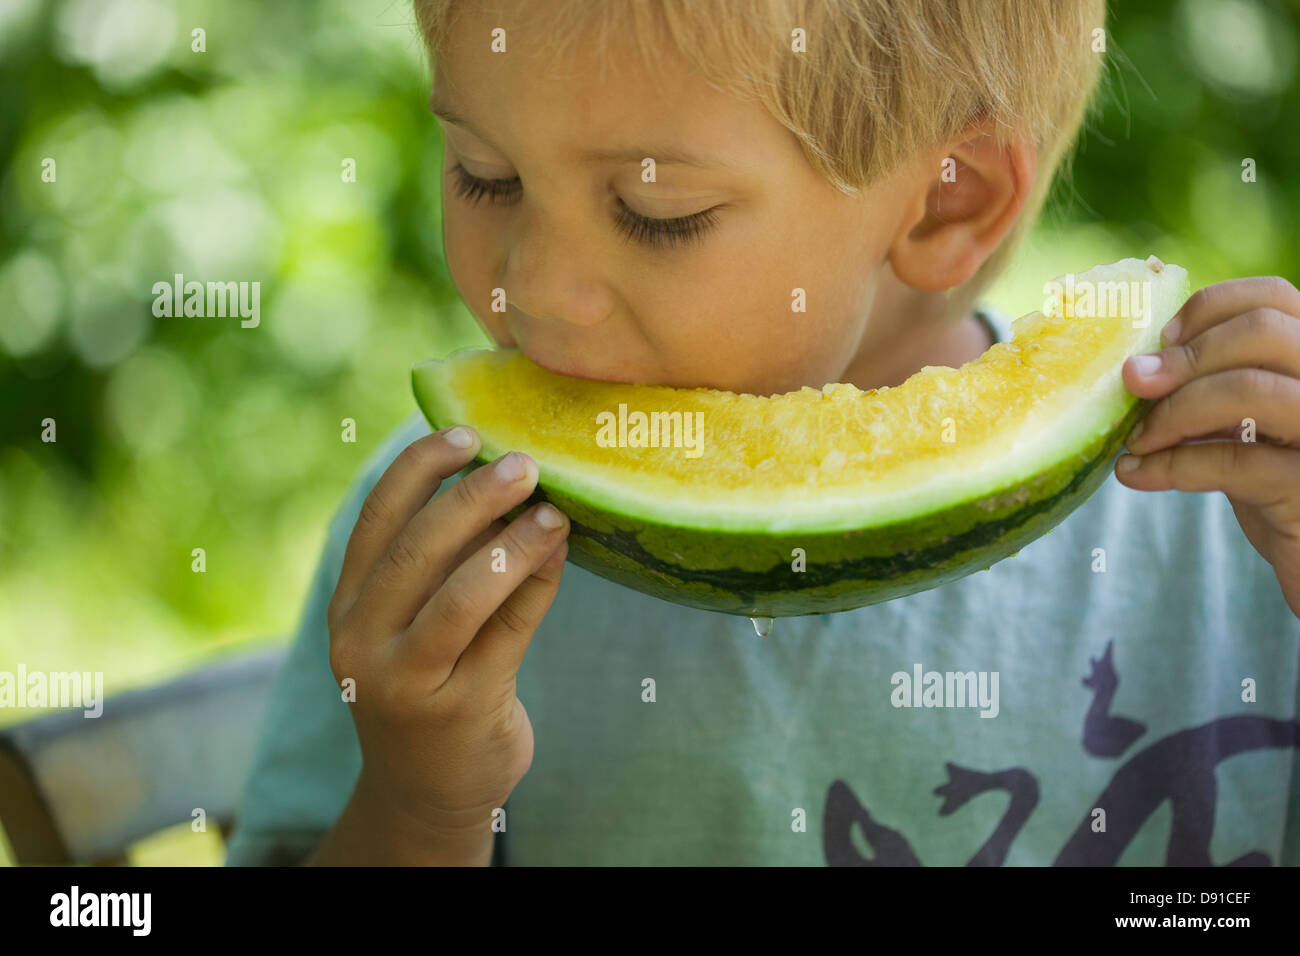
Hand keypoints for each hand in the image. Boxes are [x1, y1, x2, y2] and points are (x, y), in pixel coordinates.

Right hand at [323, 426, 569, 858]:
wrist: (428, 792)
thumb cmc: (431, 686)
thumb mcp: (414, 625)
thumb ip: (441, 564)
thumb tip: (505, 482)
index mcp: (349, 608)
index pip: (376, 520)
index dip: (419, 468)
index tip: (465, 431)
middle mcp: (363, 642)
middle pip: (415, 551)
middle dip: (472, 497)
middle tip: (523, 462)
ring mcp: (407, 680)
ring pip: (461, 594)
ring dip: (512, 541)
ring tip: (553, 508)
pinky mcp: (459, 708)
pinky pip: (507, 632)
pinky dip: (537, 584)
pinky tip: (560, 551)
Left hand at [1117, 275, 1299, 617]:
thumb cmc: (1281, 488)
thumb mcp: (1251, 427)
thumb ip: (1217, 389)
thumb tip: (1139, 367)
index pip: (1273, 297)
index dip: (1209, 308)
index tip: (1162, 340)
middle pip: (1262, 331)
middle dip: (1184, 357)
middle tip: (1135, 384)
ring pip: (1248, 389)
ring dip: (1173, 413)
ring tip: (1135, 440)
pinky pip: (1232, 461)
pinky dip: (1169, 466)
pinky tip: (1135, 474)